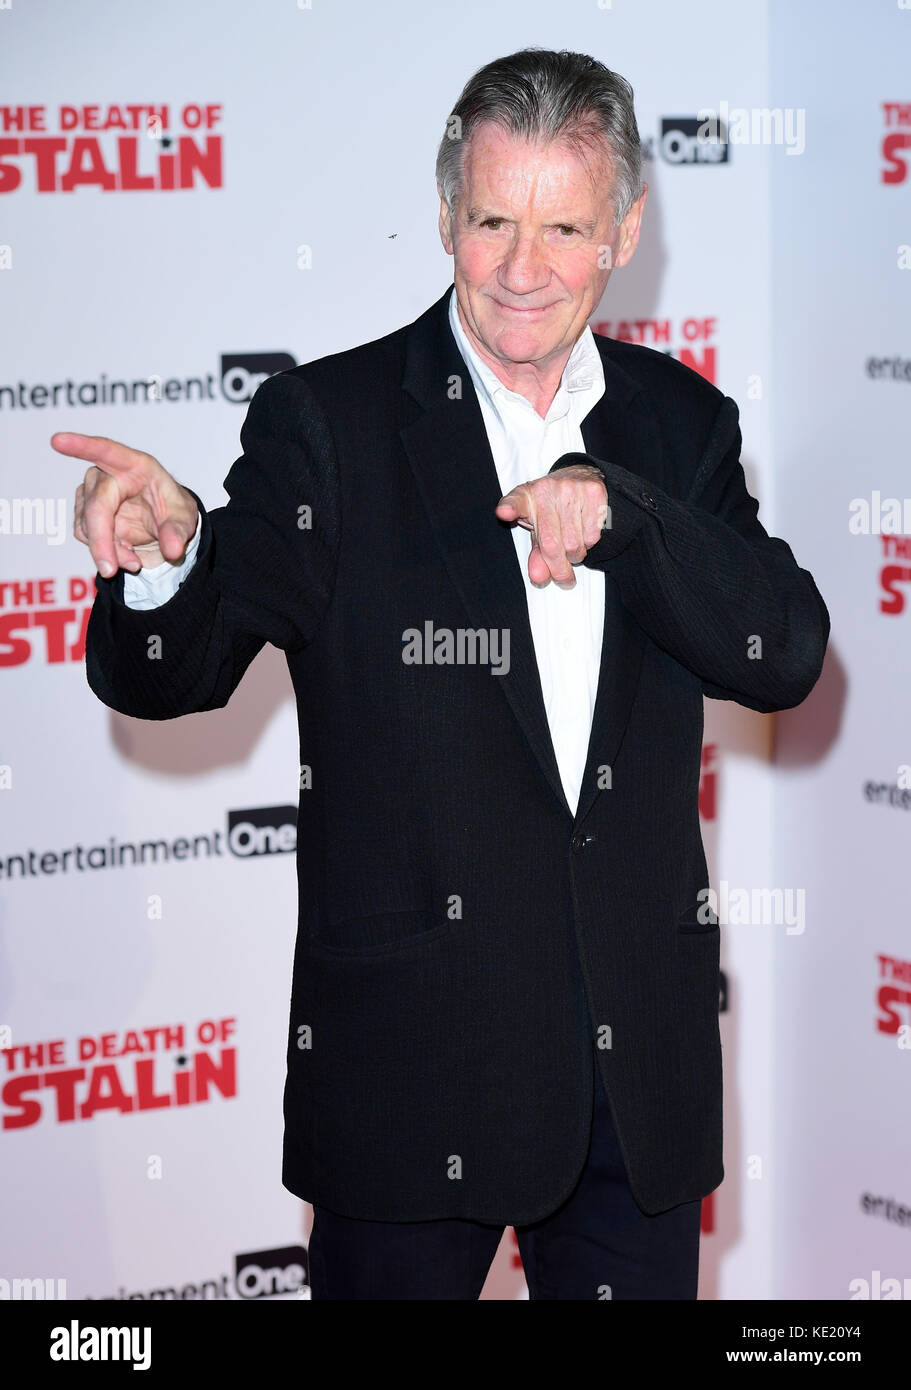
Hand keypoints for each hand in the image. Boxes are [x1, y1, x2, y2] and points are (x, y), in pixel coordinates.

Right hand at [51, 432, 198, 577]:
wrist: (164, 524)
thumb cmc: (173, 511)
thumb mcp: (184, 520)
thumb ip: (177, 533)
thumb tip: (172, 550)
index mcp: (135, 465)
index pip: (107, 451)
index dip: (82, 446)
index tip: (58, 440)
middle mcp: (109, 475)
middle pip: (96, 507)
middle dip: (102, 541)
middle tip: (111, 570)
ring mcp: (93, 492)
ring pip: (88, 527)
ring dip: (109, 550)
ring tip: (135, 560)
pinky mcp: (84, 512)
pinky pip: (86, 536)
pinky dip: (104, 552)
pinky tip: (124, 555)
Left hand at [495, 463, 608, 587]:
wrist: (578, 477)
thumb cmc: (550, 509)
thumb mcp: (537, 528)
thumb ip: (536, 554)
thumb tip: (539, 578)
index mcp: (525, 497)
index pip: (514, 502)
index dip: (509, 509)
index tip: (504, 513)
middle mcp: (546, 489)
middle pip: (552, 545)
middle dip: (559, 569)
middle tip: (563, 576)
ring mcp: (571, 489)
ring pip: (575, 544)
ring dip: (575, 555)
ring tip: (572, 546)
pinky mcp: (594, 492)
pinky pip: (593, 535)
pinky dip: (589, 543)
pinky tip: (584, 532)